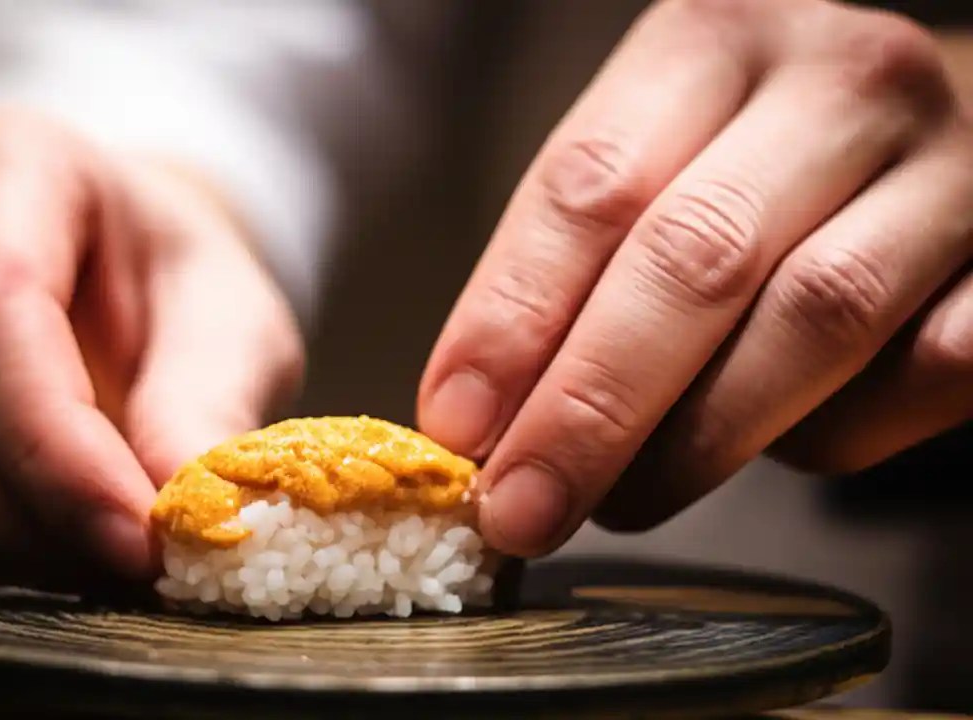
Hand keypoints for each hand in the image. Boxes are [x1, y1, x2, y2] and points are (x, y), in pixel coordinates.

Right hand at [0, 110, 302, 583]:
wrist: (120, 276)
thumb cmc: (174, 289)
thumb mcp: (233, 320)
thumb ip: (209, 403)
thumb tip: (189, 520)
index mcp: (4, 162)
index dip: (55, 449)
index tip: (134, 539)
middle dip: (2, 518)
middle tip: (105, 572)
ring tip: (64, 571)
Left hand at [419, 0, 971, 556]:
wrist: (950, 127)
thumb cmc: (765, 163)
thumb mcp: (657, 166)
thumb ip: (580, 271)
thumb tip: (490, 419)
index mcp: (713, 44)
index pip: (589, 187)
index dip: (513, 318)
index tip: (459, 425)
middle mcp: (838, 84)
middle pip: (695, 256)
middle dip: (592, 404)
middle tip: (525, 503)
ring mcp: (951, 165)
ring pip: (813, 318)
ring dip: (699, 439)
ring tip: (623, 500)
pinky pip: (926, 369)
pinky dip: (839, 432)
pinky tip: (782, 445)